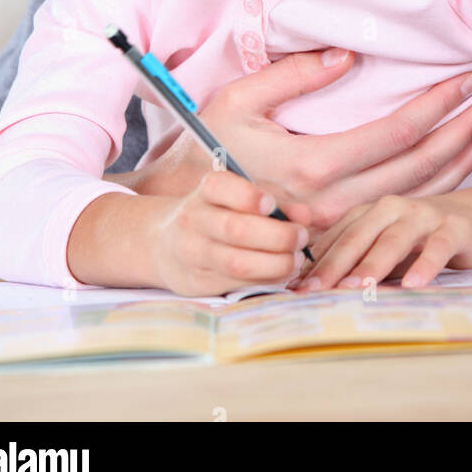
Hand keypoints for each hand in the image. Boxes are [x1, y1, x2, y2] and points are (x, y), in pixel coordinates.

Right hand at [121, 49, 471, 231]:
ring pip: (414, 193)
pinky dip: (436, 183)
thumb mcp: (239, 99)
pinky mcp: (336, 226)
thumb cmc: (208, 145)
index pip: (395, 133)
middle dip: (461, 131)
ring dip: (457, 159)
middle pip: (417, 167)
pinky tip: (456, 161)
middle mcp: (331, 200)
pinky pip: (398, 207)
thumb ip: (293, 75)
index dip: (436, 105)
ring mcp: (335, 220)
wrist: (187, 209)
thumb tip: (346, 56)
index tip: (465, 79)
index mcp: (312, 164)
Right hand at [148, 169, 311, 297]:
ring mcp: (193, 254)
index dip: (247, 195)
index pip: (219, 187)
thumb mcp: (236, 200)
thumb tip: (305, 216)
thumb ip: (274, 205)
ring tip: (296, 259)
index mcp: (204, 192)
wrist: (166, 245)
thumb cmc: (217, 215)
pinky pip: (237, 283)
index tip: (271, 204)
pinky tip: (282, 274)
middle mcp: (193, 221)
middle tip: (301, 236)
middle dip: (277, 235)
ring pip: (237, 262)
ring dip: (275, 263)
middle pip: (235, 229)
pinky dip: (265, 280)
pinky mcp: (199, 283)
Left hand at [291, 188, 471, 291]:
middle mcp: (391, 208)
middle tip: (315, 291)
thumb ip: (354, 260)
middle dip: (335, 265)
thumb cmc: (418, 238)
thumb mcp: (383, 246)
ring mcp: (422, 215)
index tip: (295, 290)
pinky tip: (413, 283)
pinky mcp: (453, 227)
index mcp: (368, 211)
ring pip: (393, 239)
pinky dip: (425, 264)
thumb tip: (309, 287)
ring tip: (359, 288)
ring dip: (374, 264)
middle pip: (358, 237)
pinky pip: (437, 246)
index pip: (336, 239)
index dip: (315, 264)